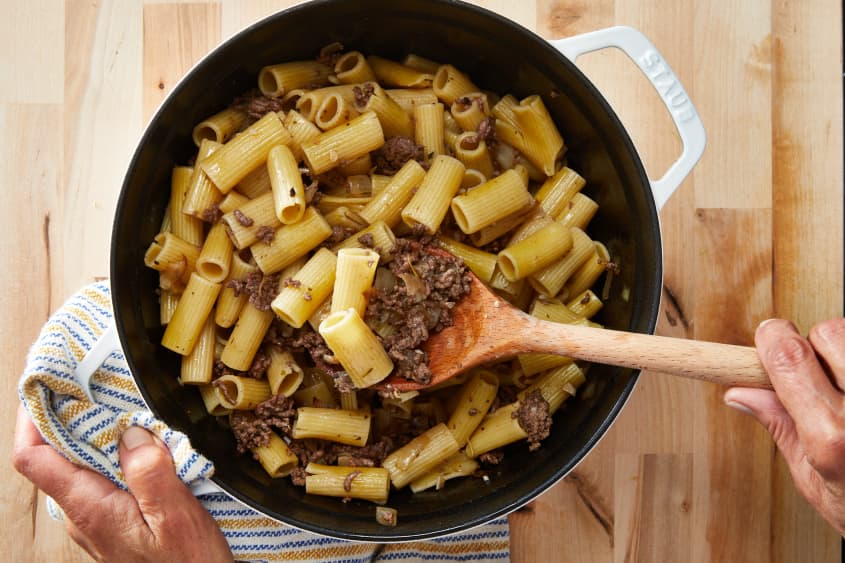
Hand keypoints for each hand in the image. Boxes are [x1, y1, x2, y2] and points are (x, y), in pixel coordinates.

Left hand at [12, 404, 232, 561]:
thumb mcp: (176, 518)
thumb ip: (150, 473)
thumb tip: (130, 432)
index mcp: (90, 508)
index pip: (33, 458)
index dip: (30, 419)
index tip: (46, 385)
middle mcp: (83, 515)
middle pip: (54, 459)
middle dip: (67, 418)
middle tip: (93, 383)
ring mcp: (96, 522)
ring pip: (79, 469)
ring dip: (94, 436)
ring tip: (121, 406)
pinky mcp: (114, 526)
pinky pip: (101, 482)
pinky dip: (113, 456)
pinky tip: (142, 445)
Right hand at [724, 318, 844, 535]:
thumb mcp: (813, 481)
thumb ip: (781, 427)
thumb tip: (741, 393)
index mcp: (832, 437)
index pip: (790, 359)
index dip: (772, 338)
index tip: (767, 337)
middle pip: (829, 333)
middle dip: (812, 343)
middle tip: (813, 371)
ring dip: (843, 352)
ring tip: (843, 386)